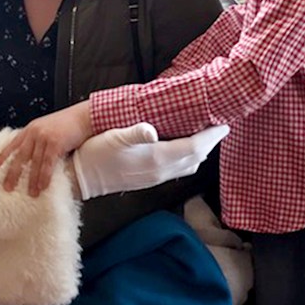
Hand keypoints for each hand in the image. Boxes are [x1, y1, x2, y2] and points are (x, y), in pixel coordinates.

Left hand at [0, 101, 92, 195]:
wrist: (84, 116)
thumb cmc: (69, 123)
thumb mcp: (48, 127)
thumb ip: (39, 139)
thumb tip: (34, 156)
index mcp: (31, 128)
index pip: (13, 143)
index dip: (4, 155)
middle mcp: (35, 132)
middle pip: (20, 156)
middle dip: (13, 172)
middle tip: (8, 187)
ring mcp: (44, 137)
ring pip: (34, 162)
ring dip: (32, 179)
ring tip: (31, 193)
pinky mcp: (55, 143)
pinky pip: (47, 163)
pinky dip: (44, 176)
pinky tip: (43, 186)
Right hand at [72, 123, 229, 199]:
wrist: (81, 178)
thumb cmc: (96, 154)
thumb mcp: (113, 137)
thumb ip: (136, 132)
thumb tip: (152, 129)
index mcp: (156, 158)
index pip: (194, 148)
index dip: (211, 136)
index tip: (223, 123)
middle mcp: (161, 171)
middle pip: (196, 158)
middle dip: (210, 143)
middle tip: (219, 126)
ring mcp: (156, 178)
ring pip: (189, 166)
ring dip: (200, 152)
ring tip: (205, 135)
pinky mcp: (149, 180)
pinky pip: (178, 171)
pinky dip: (188, 158)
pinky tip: (184, 148)